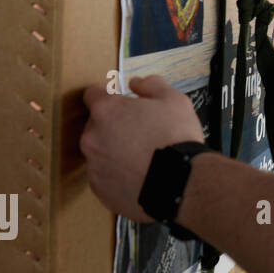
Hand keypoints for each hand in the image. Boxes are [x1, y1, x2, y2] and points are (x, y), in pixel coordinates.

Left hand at [81, 76, 205, 220]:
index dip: (109, 96)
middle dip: (114, 126)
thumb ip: (152, 85)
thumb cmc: (177, 139)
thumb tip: (137, 82)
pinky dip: (119, 176)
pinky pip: (106, 178)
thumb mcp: (174, 100)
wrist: (181, 183)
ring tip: (143, 158)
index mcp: (107, 111)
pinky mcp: (100, 190)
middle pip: (96, 125)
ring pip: (101, 153)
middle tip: (141, 132)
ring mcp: (94, 166)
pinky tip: (141, 175)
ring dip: (116, 152)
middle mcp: (92, 137)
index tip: (122, 102)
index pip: (93, 94)